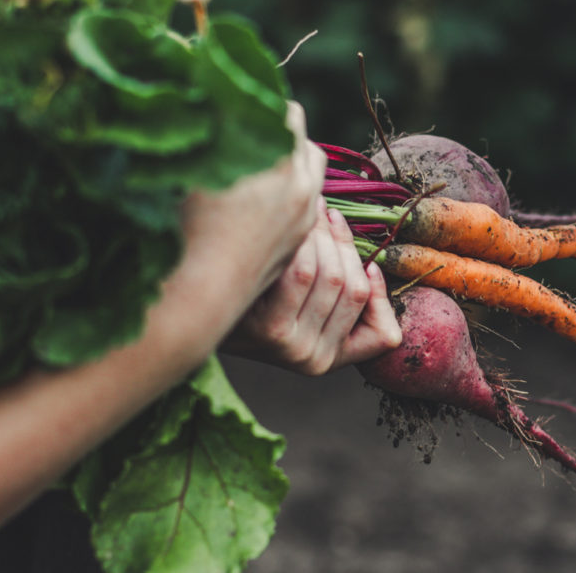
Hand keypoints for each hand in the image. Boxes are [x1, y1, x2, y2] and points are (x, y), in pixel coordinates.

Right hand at [173, 101, 325, 323]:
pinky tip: (262, 200)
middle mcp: (301, 192)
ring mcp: (302, 222)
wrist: (198, 294)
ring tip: (261, 167)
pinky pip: (309, 209)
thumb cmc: (184, 230)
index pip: (288, 113)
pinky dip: (293, 196)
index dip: (265, 104)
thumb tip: (210, 97)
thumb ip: (211, 131)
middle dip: (285, 136)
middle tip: (252, 133)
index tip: (242, 103)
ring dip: (294, 168)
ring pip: (313, 181)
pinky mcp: (295, 246)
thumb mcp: (191, 170)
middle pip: (307, 146)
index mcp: (279, 166)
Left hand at [224, 201, 402, 374]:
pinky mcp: (269, 330)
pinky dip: (304, 243)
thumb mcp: (297, 313)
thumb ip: (332, 296)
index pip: (384, 335)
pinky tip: (294, 230)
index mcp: (329, 362)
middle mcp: (315, 360)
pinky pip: (304, 273)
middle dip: (342, 244)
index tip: (369, 264)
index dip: (381, 295)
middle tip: (325, 214)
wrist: (191, 311)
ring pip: (332, 276)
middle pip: (352, 288)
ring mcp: (293, 347)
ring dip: (322, 236)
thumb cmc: (248, 302)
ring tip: (308, 214)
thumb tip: (362, 256)